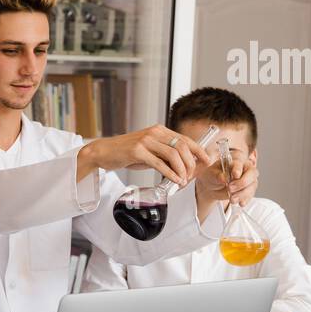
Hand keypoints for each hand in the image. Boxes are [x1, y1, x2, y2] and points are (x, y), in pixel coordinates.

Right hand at [78, 125, 213, 185]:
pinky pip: (159, 163)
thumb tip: (182, 165)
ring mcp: (146, 141)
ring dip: (181, 170)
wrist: (104, 151)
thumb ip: (164, 155)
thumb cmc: (126, 152)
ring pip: (173, 154)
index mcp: (159, 130)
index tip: (206, 160)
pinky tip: (174, 180)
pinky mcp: (137, 151)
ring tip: (182, 180)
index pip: (185, 139)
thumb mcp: (149, 150)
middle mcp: (154, 133)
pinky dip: (169, 173)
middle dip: (190, 164)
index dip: (199, 150)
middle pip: (182, 147)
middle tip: (190, 176)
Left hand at [196, 156, 257, 211]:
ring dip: (242, 194)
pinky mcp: (248, 190)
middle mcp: (244, 170)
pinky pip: (250, 195)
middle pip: (252, 174)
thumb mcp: (211, 174)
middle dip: (242, 182)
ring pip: (252, 186)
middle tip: (230, 189)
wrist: (212, 187)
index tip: (235, 175)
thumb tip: (223, 178)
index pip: (239, 164)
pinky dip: (246, 199)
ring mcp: (248, 180)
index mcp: (235, 162)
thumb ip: (217, 175)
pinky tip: (240, 203)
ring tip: (232, 199)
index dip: (238, 169)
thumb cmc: (212, 176)